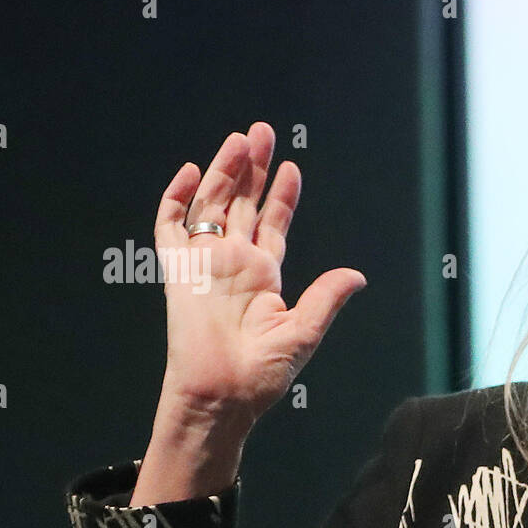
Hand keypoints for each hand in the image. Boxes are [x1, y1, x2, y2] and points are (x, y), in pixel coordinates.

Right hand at [152, 121, 365, 428]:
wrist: (222, 395)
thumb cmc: (261, 374)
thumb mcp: (303, 332)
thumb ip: (326, 298)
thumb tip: (357, 275)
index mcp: (263, 276)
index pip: (272, 225)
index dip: (282, 196)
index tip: (292, 167)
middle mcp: (233, 264)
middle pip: (242, 204)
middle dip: (253, 169)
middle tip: (262, 132)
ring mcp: (204, 264)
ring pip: (212, 205)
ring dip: (225, 172)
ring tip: (239, 140)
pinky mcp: (177, 271)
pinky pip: (170, 227)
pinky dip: (177, 199)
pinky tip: (194, 172)